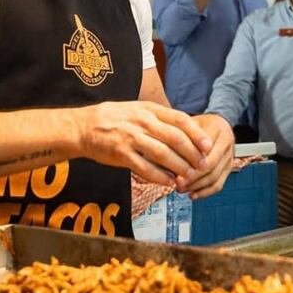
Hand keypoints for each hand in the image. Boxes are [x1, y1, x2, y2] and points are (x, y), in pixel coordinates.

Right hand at [77, 101, 212, 186]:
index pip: (180, 119)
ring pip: (163, 154)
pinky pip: (145, 168)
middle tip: (203, 165)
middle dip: (192, 154)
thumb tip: (184, 131)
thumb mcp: (138, 109)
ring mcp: (131, 138)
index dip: (196, 133)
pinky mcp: (121, 154)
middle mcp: (142, 122)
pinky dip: (159, 177)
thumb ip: (159, 118)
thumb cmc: (115, 118)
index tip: (208, 145)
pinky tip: (168, 182)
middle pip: (175, 138)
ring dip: (179, 167)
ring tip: (189, 177)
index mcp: (149, 109)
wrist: (84, 126)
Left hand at [178, 114, 234, 199]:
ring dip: (197, 186)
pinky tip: (193, 195)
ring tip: (181, 189)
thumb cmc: (200, 124)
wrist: (217, 123)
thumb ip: (181, 136)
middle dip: (193, 178)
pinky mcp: (228, 168)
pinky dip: (205, 192)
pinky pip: (219, 184)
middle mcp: (226, 143)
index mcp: (217, 129)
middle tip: (178, 184)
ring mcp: (229, 157)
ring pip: (215, 177)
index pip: (205, 151)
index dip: (190, 163)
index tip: (176, 172)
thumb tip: (166, 154)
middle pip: (211, 166)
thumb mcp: (189, 123)